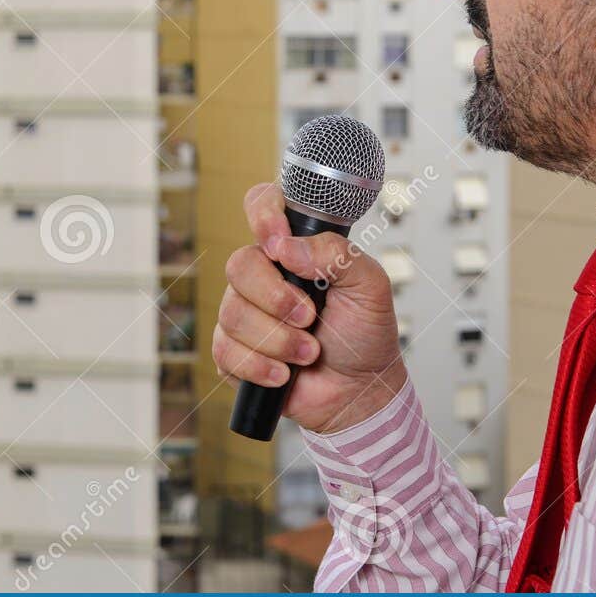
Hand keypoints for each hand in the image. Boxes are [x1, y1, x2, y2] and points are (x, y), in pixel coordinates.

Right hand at [212, 182, 407, 434]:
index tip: (277, 242)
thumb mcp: (369, 286)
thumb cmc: (365, 334)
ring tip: (309, 353)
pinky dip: (260, 366)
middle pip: (240, 265)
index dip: (262, 215)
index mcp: (295, 249)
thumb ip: (336, 255)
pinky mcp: (233, 350)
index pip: (262, 206)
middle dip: (277, 299)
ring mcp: (245, 311)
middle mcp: (265, 275)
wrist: (359, 391)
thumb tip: (287, 247)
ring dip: (278, 340)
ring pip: (233, 313)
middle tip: (310, 318)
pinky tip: (284, 374)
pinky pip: (225, 350)